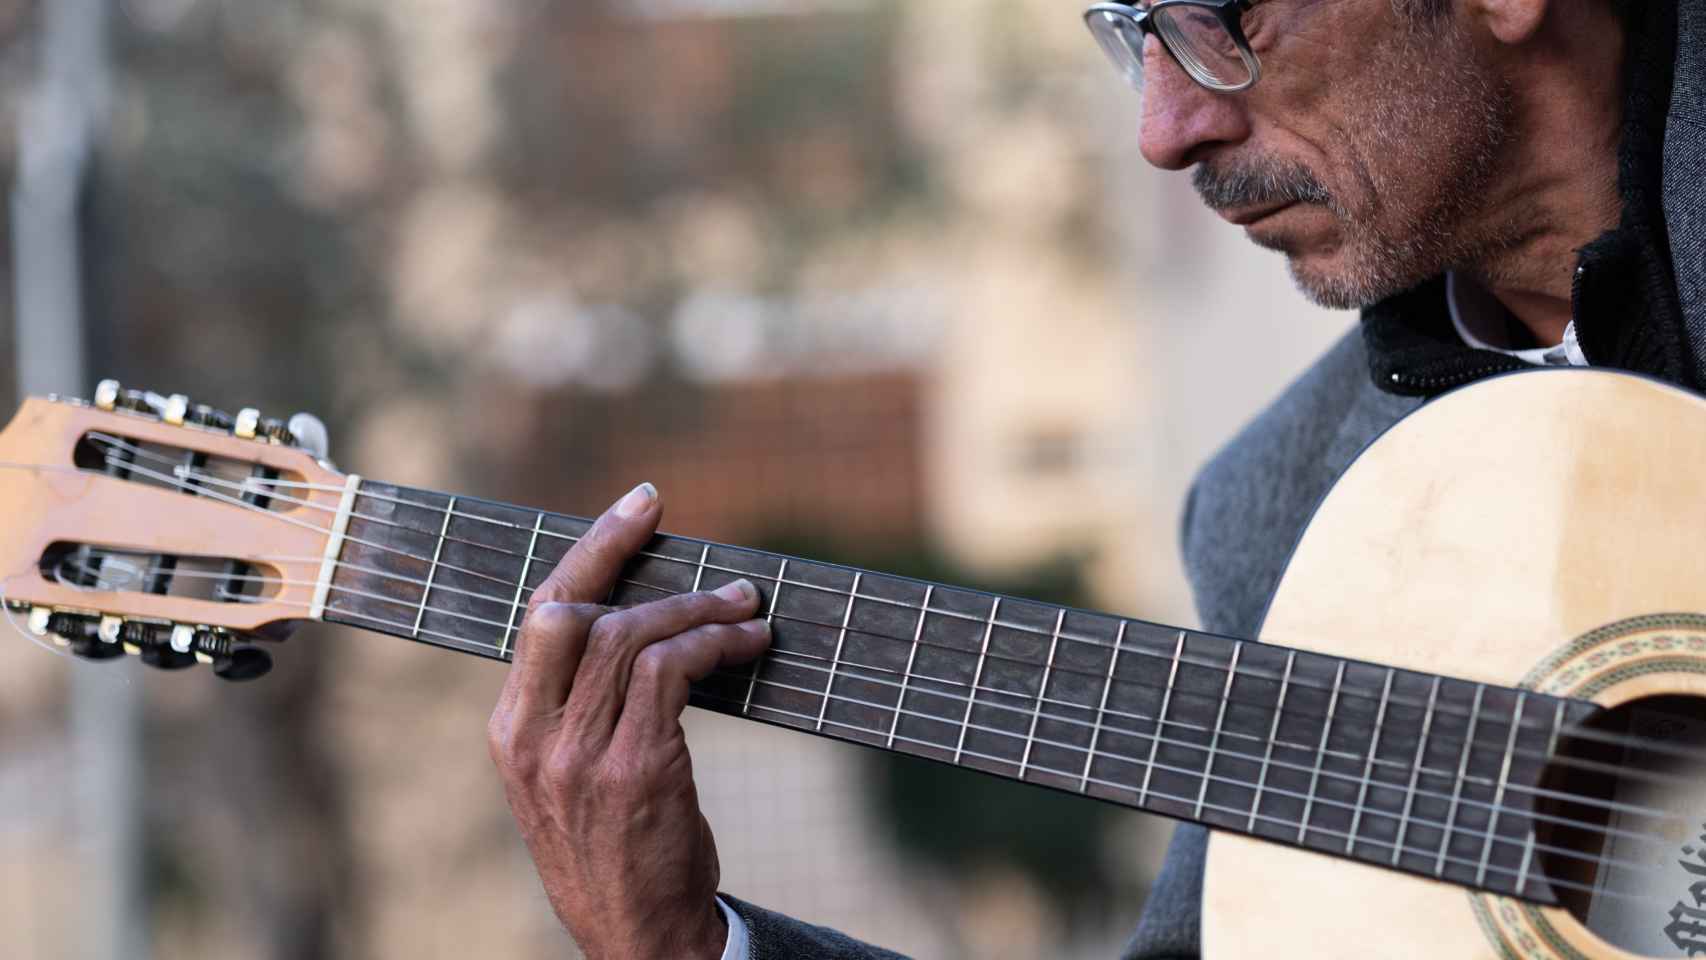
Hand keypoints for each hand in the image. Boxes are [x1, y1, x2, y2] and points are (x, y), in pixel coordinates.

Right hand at [486, 483, 771, 959]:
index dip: (591, 550)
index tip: (639, 506)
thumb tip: (640, 617)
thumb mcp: (567, 777)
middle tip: (694, 541)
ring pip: (631, 635)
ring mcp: (578, 757)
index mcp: (509, 732)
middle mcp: (532, 740)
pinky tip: (747, 646)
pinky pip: (670, 672)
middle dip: (633, 557)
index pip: (540, 614)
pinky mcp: (634, 772)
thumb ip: (580, 705)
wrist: (639, 941)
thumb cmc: (615, 850)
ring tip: (746, 608)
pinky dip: (713, 644)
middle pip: (575, 611)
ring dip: (699, 609)